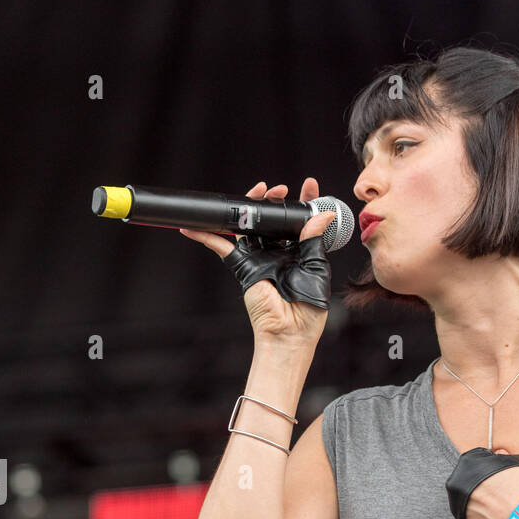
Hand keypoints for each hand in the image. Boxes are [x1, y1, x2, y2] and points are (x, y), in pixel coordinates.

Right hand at [178, 176, 334, 346]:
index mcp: (299, 254)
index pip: (301, 222)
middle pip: (272, 220)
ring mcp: (259, 258)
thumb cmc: (308, 310)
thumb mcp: (317, 268)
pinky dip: (207, 235)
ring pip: (250, 225)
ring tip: (261, 190)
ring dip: (252, 205)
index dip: (304, 203)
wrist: (290, 333)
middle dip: (275, 200)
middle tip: (281, 190)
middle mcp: (278, 253)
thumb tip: (323, 214)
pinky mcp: (243, 266)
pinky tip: (194, 224)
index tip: (309, 185)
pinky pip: (222, 247)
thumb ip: (314, 239)